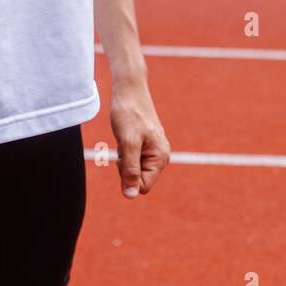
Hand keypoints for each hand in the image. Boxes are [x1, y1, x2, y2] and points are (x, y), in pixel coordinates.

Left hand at [109, 79, 169, 198]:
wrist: (129, 89)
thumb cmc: (128, 114)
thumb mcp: (127, 144)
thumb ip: (130, 171)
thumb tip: (130, 196)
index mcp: (161, 158)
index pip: (142, 187)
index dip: (127, 176)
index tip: (124, 156)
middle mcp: (161, 157)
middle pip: (137, 179)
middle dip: (125, 167)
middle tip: (124, 145)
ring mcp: (154, 151)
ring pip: (133, 170)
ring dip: (124, 158)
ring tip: (126, 137)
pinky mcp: (146, 146)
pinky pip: (131, 159)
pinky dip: (124, 150)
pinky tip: (126, 135)